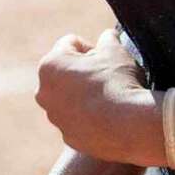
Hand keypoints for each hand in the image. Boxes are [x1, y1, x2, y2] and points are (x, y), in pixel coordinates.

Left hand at [35, 29, 165, 165]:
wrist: (129, 125)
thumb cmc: (118, 82)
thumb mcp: (115, 50)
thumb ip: (107, 39)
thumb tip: (108, 37)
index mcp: (50, 65)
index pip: (70, 44)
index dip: (92, 47)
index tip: (105, 57)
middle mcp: (44, 92)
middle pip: (65, 71)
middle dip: (83, 70)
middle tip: (106, 75)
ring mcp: (55, 118)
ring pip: (70, 97)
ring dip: (85, 93)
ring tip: (109, 96)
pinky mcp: (68, 137)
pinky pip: (78, 120)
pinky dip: (89, 116)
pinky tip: (108, 115)